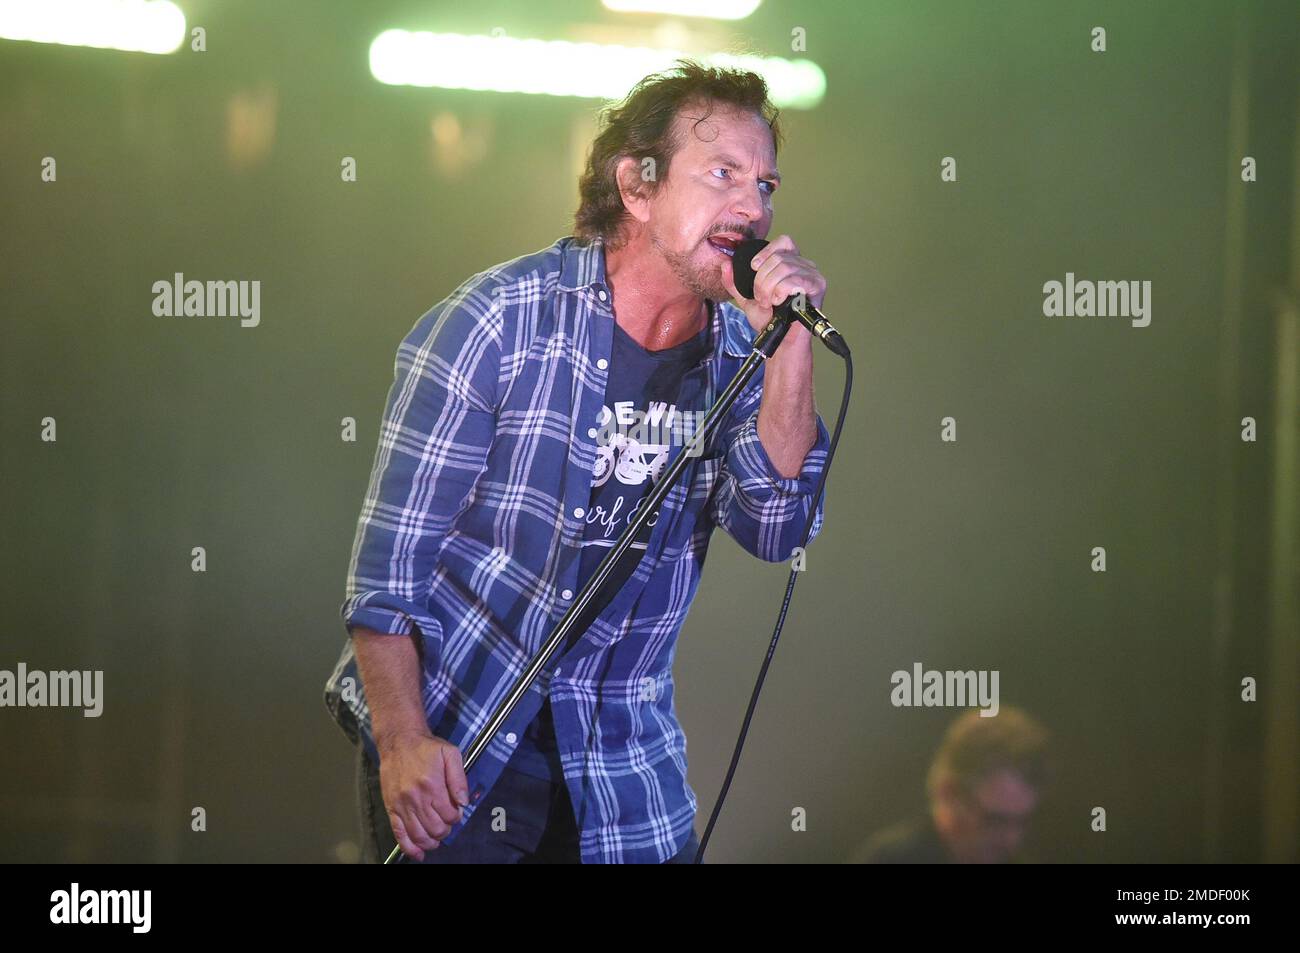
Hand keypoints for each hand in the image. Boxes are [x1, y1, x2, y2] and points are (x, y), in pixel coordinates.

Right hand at [377, 730, 468, 860]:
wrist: (399, 741)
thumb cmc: (426, 747)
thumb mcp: (450, 754)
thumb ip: (459, 779)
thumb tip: (464, 802)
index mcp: (432, 786)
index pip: (450, 815)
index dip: (456, 817)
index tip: (456, 811)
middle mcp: (416, 799)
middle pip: (435, 828)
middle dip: (445, 830)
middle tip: (447, 822)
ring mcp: (402, 805)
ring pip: (419, 835)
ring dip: (431, 841)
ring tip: (436, 837)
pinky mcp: (391, 809)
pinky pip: (400, 834)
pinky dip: (409, 848)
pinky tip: (418, 853)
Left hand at [719, 234, 826, 337]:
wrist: (779, 340)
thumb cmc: (769, 320)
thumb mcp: (747, 299)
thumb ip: (734, 282)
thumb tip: (725, 264)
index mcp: (790, 263)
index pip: (783, 241)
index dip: (766, 252)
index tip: (754, 267)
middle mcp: (804, 266)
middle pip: (779, 258)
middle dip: (762, 280)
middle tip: (761, 298)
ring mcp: (812, 275)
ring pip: (784, 268)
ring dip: (769, 288)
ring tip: (769, 303)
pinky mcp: (818, 286)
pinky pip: (794, 280)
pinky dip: (781, 292)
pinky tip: (779, 302)